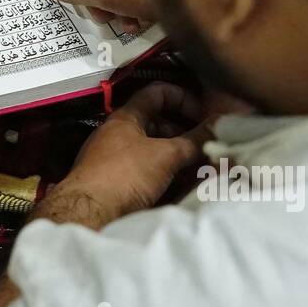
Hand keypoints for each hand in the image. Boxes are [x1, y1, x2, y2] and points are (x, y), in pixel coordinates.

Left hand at [50, 83, 212, 223]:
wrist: (89, 214)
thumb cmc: (122, 176)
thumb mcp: (165, 155)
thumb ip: (194, 140)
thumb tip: (218, 126)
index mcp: (127, 117)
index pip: (157, 93)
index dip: (183, 98)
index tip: (203, 114)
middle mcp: (120, 135)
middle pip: (159, 125)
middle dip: (186, 134)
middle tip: (207, 145)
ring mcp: (118, 159)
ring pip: (156, 151)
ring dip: (179, 158)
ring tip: (202, 169)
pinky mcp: (119, 183)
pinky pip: (149, 173)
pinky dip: (168, 176)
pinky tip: (184, 187)